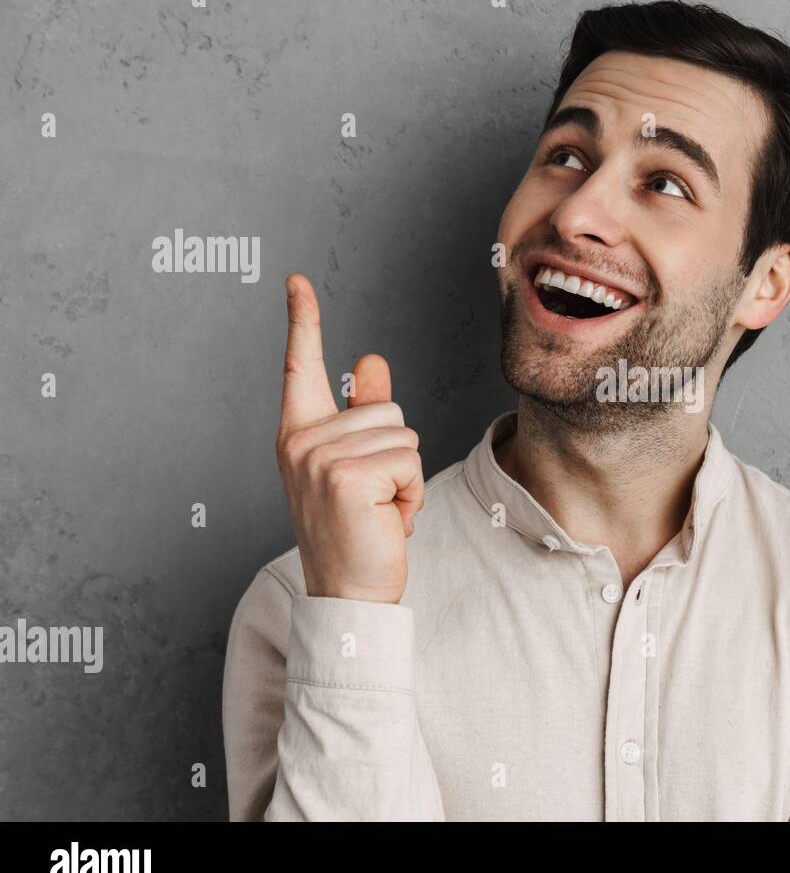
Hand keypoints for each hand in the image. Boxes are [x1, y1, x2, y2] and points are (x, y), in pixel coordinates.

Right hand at [275, 272, 423, 602]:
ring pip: (405, 435)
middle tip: (373, 498)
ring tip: (378, 510)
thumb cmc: (354, 529)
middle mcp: (301, 441)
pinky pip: (410, 462)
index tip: (296, 280)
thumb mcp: (358, 466)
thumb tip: (371, 360)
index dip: (302, 321)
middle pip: (388, 408)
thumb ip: (363, 412)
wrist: (349, 592)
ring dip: (406, 478)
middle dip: (398, 455)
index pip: (301, 367)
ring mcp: (319, 458)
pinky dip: (411, 495)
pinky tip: (386, 520)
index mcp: (298, 433)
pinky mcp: (346, 476)